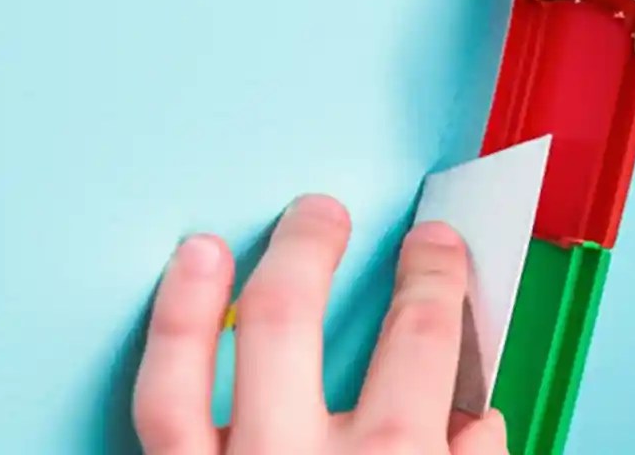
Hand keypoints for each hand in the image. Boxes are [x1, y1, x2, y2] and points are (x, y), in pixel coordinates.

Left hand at [132, 194, 506, 454]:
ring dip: (196, 291)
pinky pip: (157, 411)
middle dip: (307, 248)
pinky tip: (178, 311)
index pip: (420, 337)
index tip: (434, 246)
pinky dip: (166, 347)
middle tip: (320, 215)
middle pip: (291, 320)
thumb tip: (477, 419)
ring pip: (194, 363)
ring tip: (213, 242)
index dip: (432, 275)